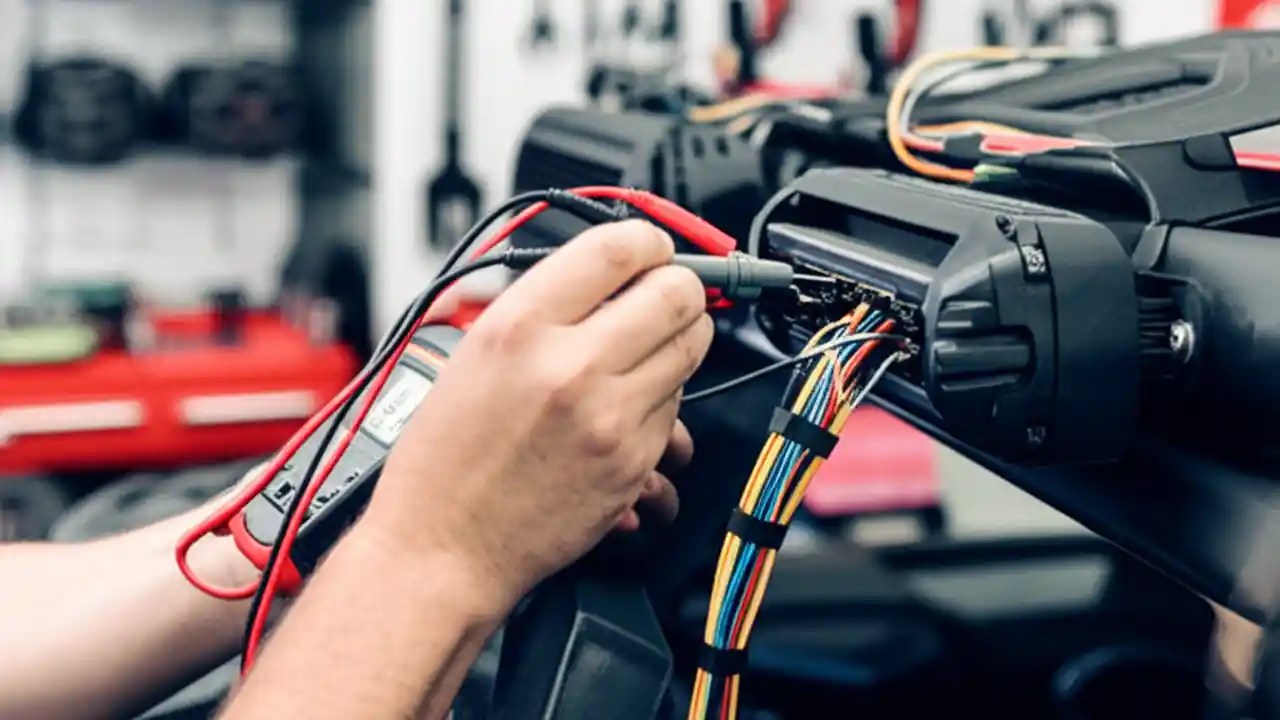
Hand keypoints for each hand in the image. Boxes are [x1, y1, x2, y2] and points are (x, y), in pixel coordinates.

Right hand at [358, 220, 712, 610]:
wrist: (442, 548)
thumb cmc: (444, 460)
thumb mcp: (471, 355)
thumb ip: (540, 308)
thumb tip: (603, 274)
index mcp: (519, 327)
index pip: (617, 247)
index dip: (647, 239)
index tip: (652, 247)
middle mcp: (570, 365)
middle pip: (676, 293)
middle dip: (679, 288)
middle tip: (666, 294)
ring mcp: (609, 417)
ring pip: (690, 349)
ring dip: (676, 343)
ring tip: (643, 352)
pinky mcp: (634, 462)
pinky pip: (678, 410)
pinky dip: (662, 402)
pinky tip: (623, 409)